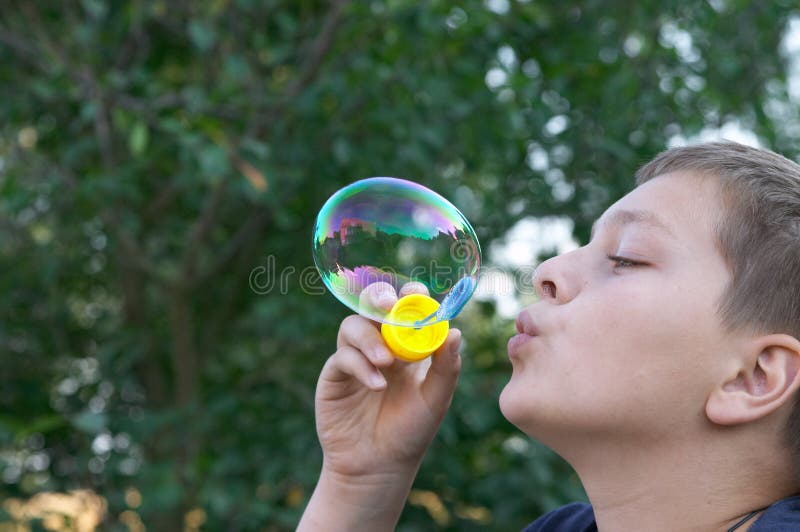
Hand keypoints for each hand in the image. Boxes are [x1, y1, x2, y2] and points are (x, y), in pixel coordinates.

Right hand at [316, 281, 461, 478]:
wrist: (378, 465)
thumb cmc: (411, 431)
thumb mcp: (436, 399)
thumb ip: (446, 367)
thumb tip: (455, 332)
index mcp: (407, 345)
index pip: (406, 309)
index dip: (411, 297)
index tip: (417, 295)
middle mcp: (380, 344)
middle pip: (373, 307)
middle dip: (379, 298)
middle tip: (389, 306)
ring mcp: (355, 357)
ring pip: (353, 326)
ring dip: (370, 338)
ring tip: (387, 362)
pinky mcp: (335, 374)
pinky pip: (343, 357)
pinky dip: (361, 366)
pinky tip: (377, 385)